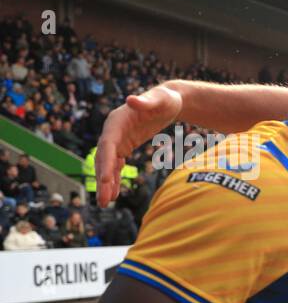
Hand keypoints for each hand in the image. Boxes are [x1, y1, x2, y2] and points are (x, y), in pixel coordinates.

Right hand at [95, 84, 182, 206]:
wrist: (169, 100)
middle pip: (103, 158)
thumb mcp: (160, 99)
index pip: (107, 145)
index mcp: (116, 121)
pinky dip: (115, 178)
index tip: (105, 180)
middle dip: (102, 179)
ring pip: (108, 164)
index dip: (105, 162)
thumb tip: (131, 99)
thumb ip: (146, 101)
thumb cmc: (166, 99)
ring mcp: (117, 139)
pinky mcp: (124, 145)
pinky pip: (116, 165)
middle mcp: (112, 131)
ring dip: (106, 183)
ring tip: (105, 202)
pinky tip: (115, 193)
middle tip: (103, 201)